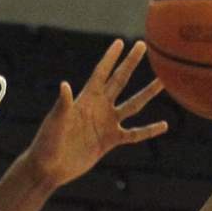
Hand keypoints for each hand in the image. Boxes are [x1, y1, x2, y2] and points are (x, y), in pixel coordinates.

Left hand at [24, 40, 166, 189]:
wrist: (49, 168)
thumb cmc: (47, 143)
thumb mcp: (54, 123)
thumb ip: (62, 105)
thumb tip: (65, 85)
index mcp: (85, 99)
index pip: (100, 73)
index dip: (110, 58)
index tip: (120, 42)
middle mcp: (98, 107)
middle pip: (119, 81)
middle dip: (130, 63)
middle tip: (144, 45)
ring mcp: (106, 123)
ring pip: (132, 105)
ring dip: (148, 93)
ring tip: (164, 80)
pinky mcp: (110, 141)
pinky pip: (134, 134)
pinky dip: (148, 131)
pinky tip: (164, 125)